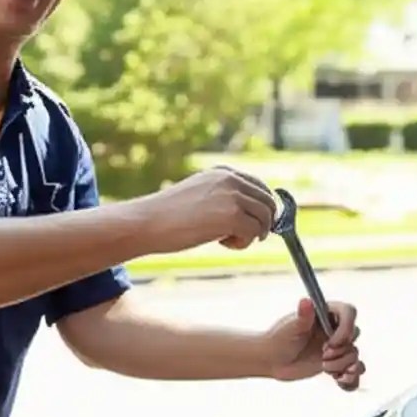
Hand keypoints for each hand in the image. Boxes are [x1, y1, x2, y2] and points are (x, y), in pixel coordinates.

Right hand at [142, 166, 278, 252]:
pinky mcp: (232, 215)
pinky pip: (254, 233)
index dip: (263, 208)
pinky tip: (222, 243)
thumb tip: (252, 216)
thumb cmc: (168, 215)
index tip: (257, 224)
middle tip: (244, 237)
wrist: (148, 222)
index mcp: (223, 172)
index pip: (259, 186)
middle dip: (262, 223)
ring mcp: (232, 196)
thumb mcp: (200, 196)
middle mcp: (230, 179)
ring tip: (227, 240)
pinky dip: (243, 243)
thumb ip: (224, 198)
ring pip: (265, 219)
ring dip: (252, 234)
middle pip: (268, 202)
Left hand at [263, 298, 364, 389]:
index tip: (332, 343)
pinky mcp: (336, 363)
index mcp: (325, 314)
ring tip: (325, 368)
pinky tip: (340, 381)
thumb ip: (303, 316)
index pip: (348, 312)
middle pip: (354, 335)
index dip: (347, 328)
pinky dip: (352, 379)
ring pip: (354, 355)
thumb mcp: (290, 328)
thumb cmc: (278, 339)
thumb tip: (306, 301)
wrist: (272, 360)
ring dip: (343, 365)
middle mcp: (333, 329)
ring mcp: (336, 347)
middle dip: (342, 350)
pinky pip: (354, 371)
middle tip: (324, 356)